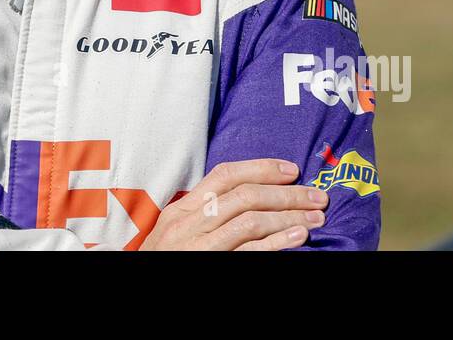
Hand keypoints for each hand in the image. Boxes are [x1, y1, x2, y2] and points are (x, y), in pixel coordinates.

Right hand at [139, 158, 327, 250]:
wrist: (135, 284)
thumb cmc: (165, 260)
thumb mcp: (176, 234)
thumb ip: (202, 215)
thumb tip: (245, 201)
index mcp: (182, 210)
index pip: (225, 175)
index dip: (261, 168)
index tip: (292, 169)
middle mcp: (189, 223)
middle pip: (245, 195)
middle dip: (287, 193)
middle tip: (317, 197)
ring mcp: (198, 246)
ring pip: (250, 220)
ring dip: (289, 216)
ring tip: (315, 218)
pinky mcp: (210, 266)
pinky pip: (248, 251)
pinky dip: (277, 243)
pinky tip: (297, 239)